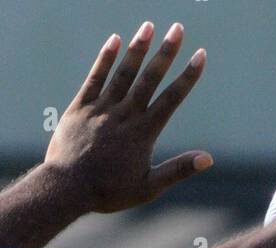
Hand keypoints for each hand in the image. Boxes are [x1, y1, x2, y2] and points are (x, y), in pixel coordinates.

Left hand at [44, 22, 211, 212]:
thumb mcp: (148, 188)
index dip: (188, 76)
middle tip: (178, 28)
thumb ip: (178, 170)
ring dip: (137, 49)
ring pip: (123, 74)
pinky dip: (105, 59)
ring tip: (149, 26)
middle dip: (166, 52)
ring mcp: (101, 109)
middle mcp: (124, 115)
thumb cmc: (109, 192)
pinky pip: (95, 78)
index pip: (171, 99)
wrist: (67, 189)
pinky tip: (115, 40)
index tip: (201, 55)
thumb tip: (208, 159)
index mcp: (143, 133)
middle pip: (149, 78)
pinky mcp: (80, 107)